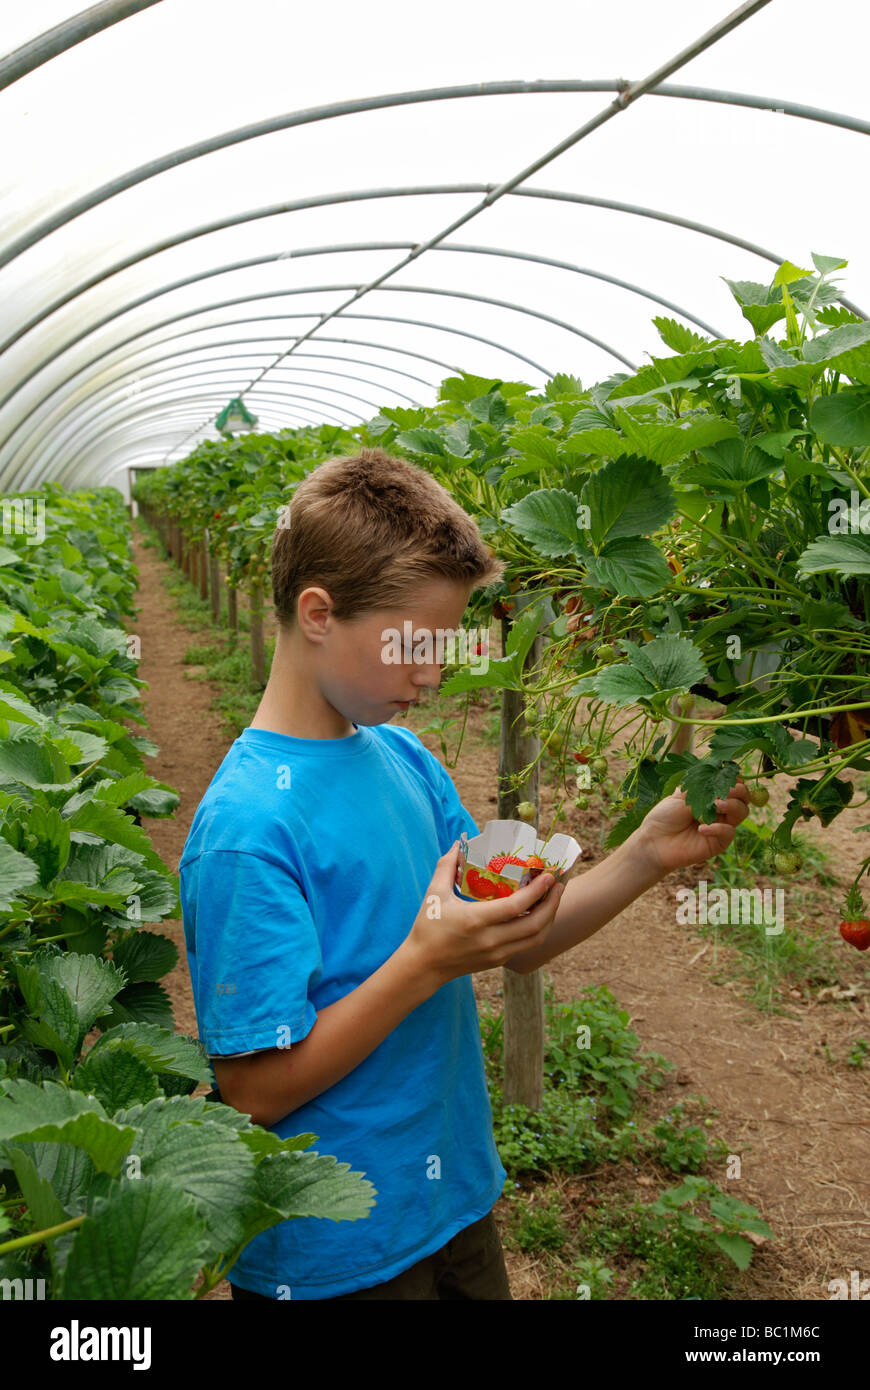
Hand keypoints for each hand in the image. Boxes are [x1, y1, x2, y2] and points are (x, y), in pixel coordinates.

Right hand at [406, 842, 565, 984]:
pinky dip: (538, 929)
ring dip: (550, 917)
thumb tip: (457, 843)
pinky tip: (539, 914)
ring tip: (554, 898)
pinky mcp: (498, 961)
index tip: (548, 876)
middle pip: (534, 924)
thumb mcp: (434, 894)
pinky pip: (526, 945)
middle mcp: (490, 940)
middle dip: (552, 904)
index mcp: (475, 921)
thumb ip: (446, 866)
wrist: (424, 965)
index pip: (515, 907)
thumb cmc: (428, 927)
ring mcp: (497, 953)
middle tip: (558, 885)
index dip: (537, 891)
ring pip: (536, 938)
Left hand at [632, 781, 750, 874]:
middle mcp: (720, 809)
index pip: (733, 784)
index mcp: (712, 795)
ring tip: (716, 805)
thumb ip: (701, 785)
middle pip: (744, 797)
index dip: (733, 778)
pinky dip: (718, 828)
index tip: (725, 775)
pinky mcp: (719, 843)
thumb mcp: (681, 794)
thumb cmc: (665, 816)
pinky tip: (701, 828)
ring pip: (742, 812)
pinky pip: (729, 833)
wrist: (655, 841)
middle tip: (726, 790)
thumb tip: (718, 774)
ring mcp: (721, 825)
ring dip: (732, 805)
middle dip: (738, 791)